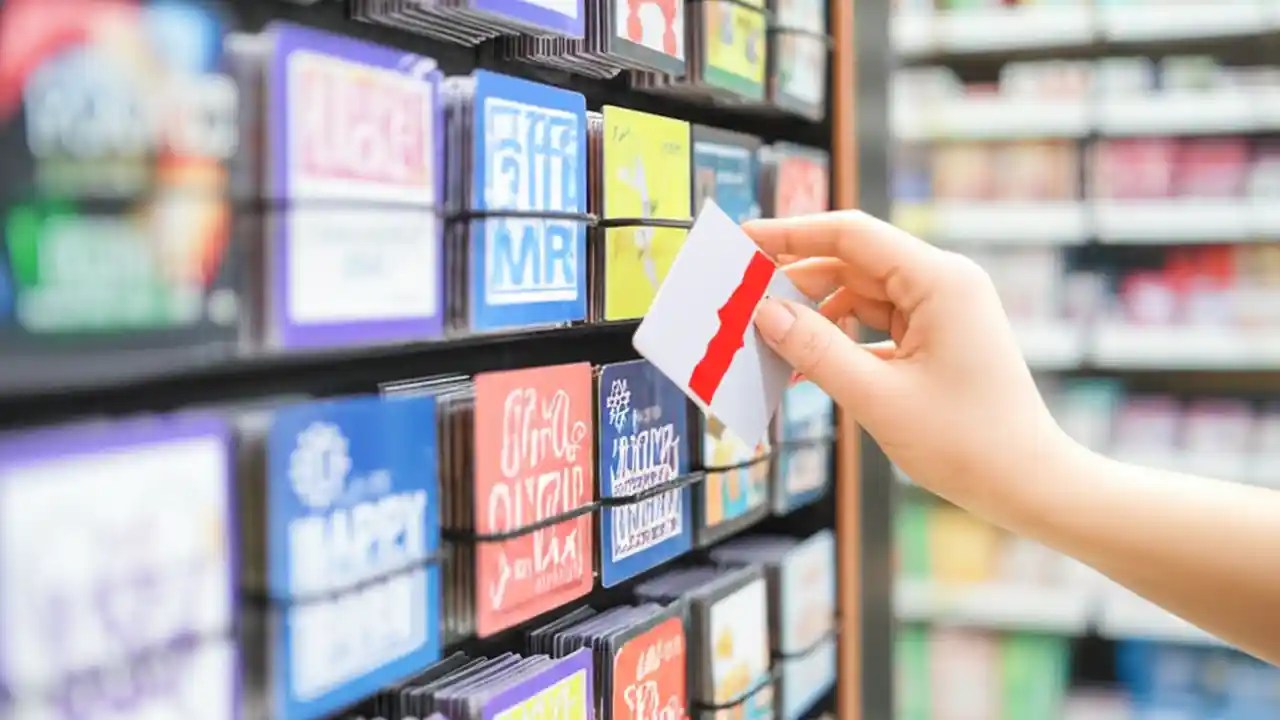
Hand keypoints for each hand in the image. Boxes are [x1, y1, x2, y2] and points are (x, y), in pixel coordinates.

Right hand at [744, 211, 1071, 506]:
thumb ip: (816, 350)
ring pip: (858, 296)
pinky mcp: (937, 337)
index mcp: (940, 281)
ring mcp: (942, 310)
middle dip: (796, 283)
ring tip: (768, 343)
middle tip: (743, 303)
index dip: (792, 234)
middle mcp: (944, 284)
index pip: (851, 234)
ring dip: (814, 318)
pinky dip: (839, 342)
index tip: (744, 240)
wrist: (1029, 484)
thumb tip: (765, 312)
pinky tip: (802, 365)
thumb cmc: (969, 444)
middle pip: (851, 263)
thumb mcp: (878, 397)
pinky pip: (874, 326)